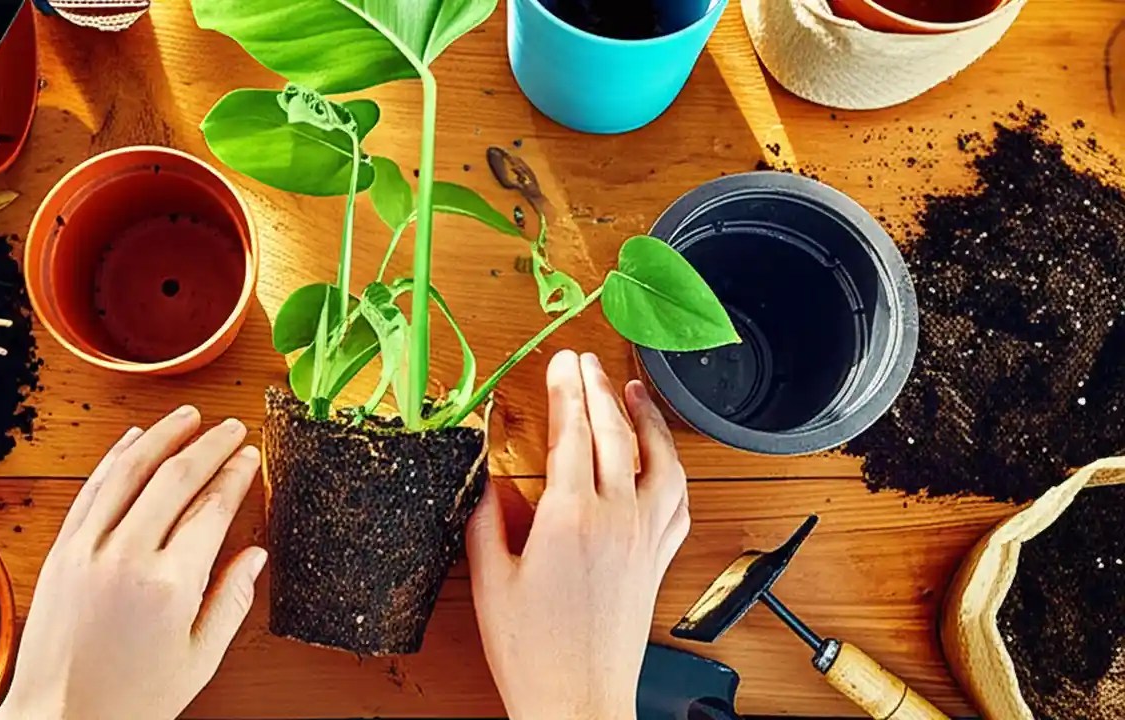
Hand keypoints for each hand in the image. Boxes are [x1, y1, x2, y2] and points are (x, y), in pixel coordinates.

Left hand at [0, 406, 265, 719]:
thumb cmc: (129, 701)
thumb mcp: (198, 660)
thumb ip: (231, 600)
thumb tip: (256, 555)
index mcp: (170, 585)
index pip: (212, 508)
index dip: (235, 475)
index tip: (250, 456)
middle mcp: (126, 557)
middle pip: (175, 478)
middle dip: (209, 445)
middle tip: (232, 428)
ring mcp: (87, 550)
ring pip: (129, 471)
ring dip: (162, 436)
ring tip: (188, 416)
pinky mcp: (61, 552)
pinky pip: (91, 490)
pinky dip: (115, 459)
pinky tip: (134, 441)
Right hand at [467, 351, 690, 719]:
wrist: (577, 702)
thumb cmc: (533, 653)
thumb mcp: (490, 581)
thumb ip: (483, 518)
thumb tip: (477, 473)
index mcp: (570, 519)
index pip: (573, 433)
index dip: (566, 391)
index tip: (560, 363)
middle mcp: (617, 521)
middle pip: (615, 435)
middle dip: (600, 389)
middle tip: (586, 361)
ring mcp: (644, 539)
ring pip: (659, 461)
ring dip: (647, 419)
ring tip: (634, 390)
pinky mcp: (657, 562)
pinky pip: (678, 502)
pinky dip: (672, 468)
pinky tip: (661, 459)